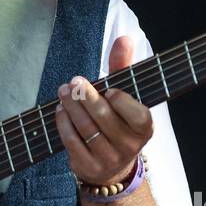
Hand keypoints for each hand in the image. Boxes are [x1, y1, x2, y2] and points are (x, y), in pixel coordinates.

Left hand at [53, 35, 152, 187]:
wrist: (111, 166)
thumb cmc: (117, 120)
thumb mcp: (125, 95)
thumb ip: (123, 67)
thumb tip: (124, 38)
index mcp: (144, 128)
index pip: (137, 115)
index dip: (122, 102)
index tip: (109, 89)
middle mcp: (129, 146)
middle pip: (105, 118)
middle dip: (87, 98)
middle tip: (74, 81)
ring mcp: (109, 159)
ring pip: (87, 129)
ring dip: (72, 107)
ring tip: (63, 91)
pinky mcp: (89, 167)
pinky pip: (72, 142)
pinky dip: (64, 124)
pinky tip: (60, 110)